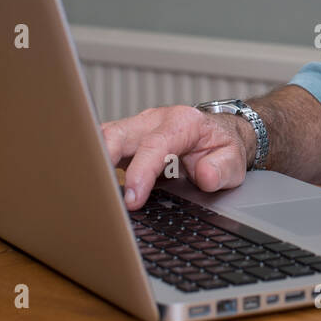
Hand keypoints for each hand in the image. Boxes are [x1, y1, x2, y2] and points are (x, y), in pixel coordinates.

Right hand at [100, 105, 254, 208]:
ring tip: (86, 192)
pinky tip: (90, 186)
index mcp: (182, 122)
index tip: (132, 199)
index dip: (140, 172)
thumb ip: (223, 168)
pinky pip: (101, 147)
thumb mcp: (234, 160)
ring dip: (92, 162)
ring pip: (102, 138)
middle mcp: (153, 120)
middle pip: (117, 134)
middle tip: (97, 195)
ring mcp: (135, 129)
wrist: (218, 133)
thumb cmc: (221, 147)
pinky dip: (94, 165)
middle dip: (101, 161)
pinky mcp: (124, 141)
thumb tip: (206, 176)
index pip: (154, 145)